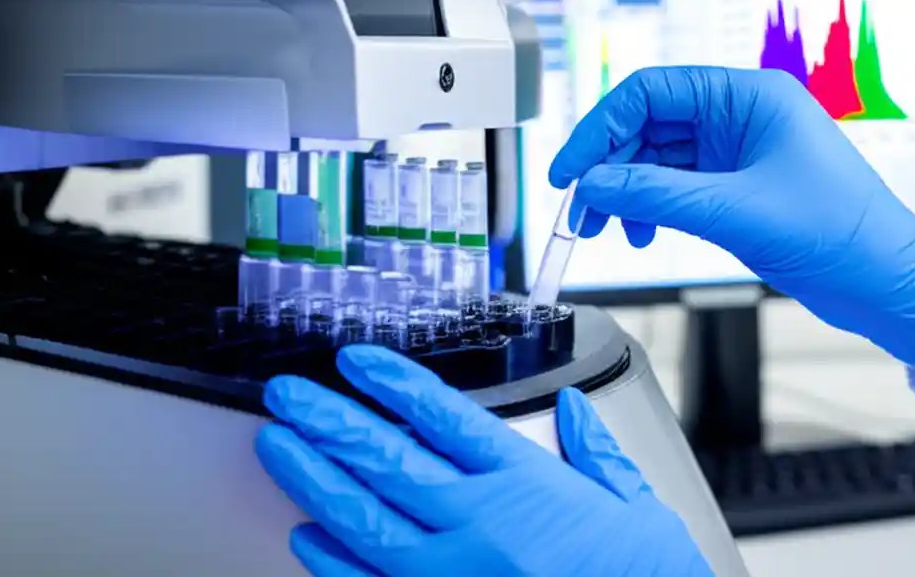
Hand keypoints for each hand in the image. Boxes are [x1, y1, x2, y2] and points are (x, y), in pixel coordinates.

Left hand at [255, 345, 712, 576]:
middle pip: (387, 461)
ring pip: (365, 520)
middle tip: (283, 394)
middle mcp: (481, 525)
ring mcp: (454, 575)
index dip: (392, 382)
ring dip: (314, 478)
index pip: (444, 417)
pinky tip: (306, 535)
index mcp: (527, 485)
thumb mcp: (638, 508)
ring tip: (275, 445)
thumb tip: (574, 409)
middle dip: (328, 421)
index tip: (355, 360)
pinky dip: (334, 561)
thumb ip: (599, 453)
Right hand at [549, 66, 914, 377]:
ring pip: (658, 157)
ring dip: (626, 191)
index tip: (571, 171)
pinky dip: (651, 207)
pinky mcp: (740, 185)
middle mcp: (743, 114)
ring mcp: (741, 150)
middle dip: (609, 166)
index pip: (651, 91)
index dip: (600, 128)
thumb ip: (653, 195)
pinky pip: (676, 185)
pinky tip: (642, 233)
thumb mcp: (733, 212)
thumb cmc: (841, 236)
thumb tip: (592, 185)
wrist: (890, 285)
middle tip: (581, 209)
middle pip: (649, 123)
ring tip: (608, 229)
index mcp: (750, 96)